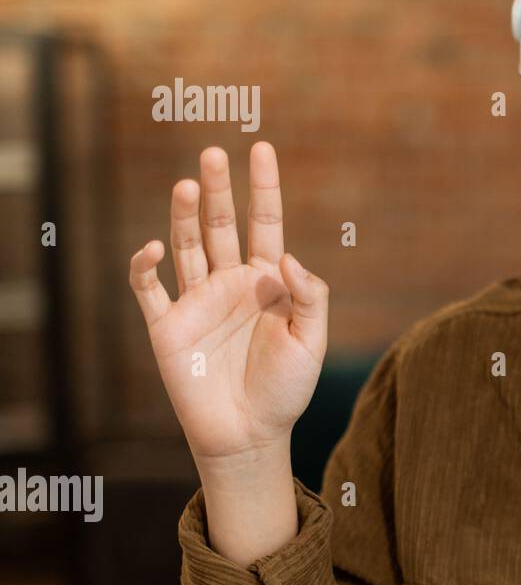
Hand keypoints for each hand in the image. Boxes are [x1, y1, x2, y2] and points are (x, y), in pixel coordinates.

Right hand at [127, 142, 327, 467]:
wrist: (248, 436)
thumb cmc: (285, 390)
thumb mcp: (311, 342)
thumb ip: (310, 297)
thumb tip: (289, 257)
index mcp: (268, 282)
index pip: (266, 223)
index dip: (264, 188)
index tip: (262, 148)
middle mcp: (230, 284)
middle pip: (221, 225)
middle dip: (218, 189)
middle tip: (213, 153)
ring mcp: (197, 302)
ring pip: (187, 246)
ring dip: (185, 216)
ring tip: (189, 184)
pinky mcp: (167, 327)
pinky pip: (149, 290)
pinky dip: (145, 266)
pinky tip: (154, 248)